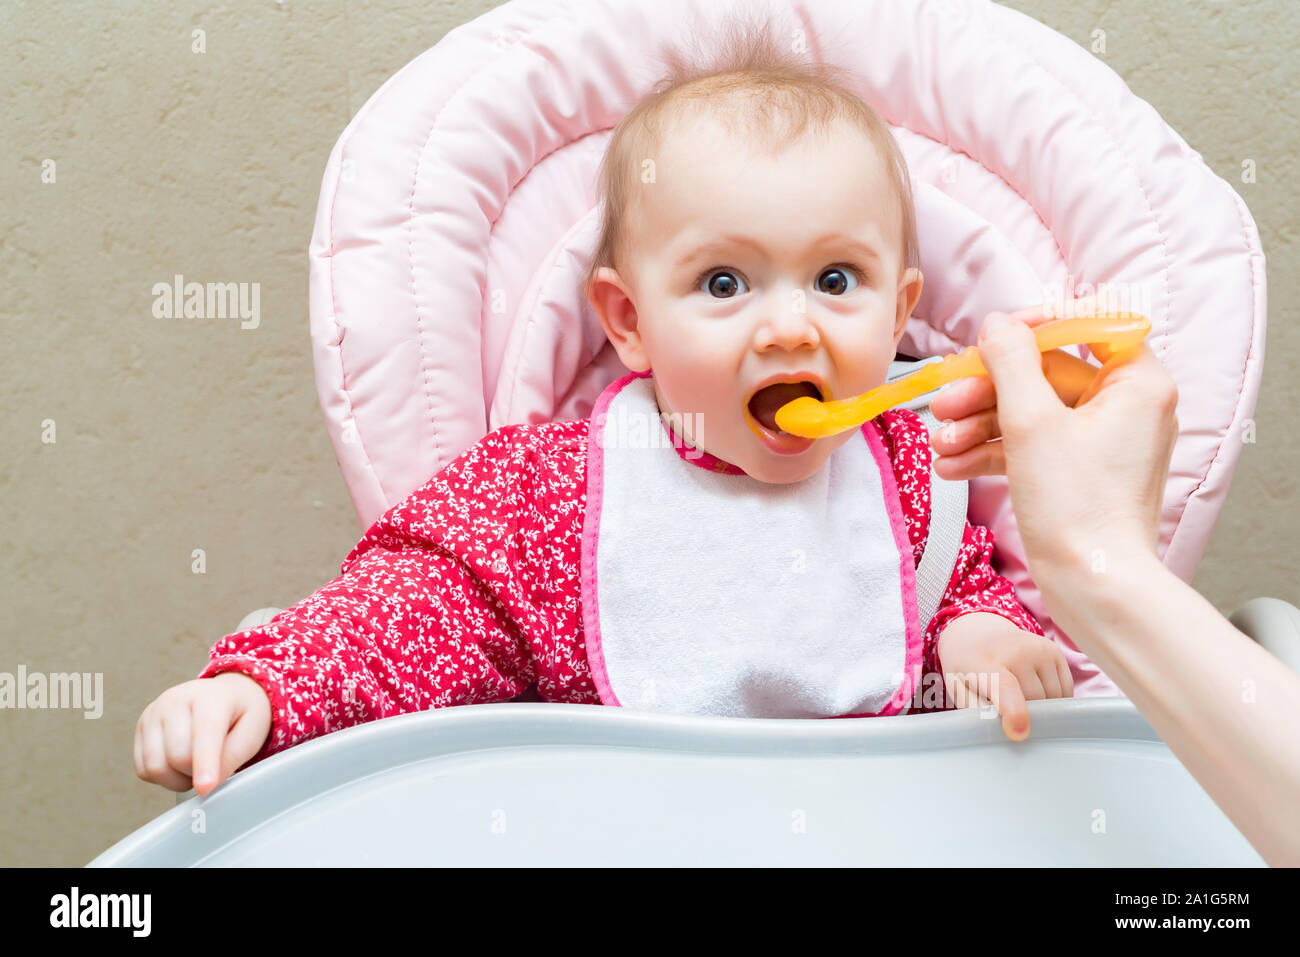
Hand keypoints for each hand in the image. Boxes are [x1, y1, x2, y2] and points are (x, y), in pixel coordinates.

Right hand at [134, 672, 271, 796]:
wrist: (224, 695)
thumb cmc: (239, 714)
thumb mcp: (252, 733)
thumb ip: (232, 757)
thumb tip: (206, 785)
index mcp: (210, 697)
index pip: (204, 734)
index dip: (205, 764)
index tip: (205, 787)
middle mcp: (176, 700)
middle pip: (178, 756)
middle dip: (196, 773)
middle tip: (212, 768)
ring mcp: (154, 712)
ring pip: (155, 766)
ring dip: (178, 779)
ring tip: (196, 766)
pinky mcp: (140, 728)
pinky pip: (143, 769)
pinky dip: (162, 777)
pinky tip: (178, 765)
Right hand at [927, 299, 1178, 573]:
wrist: (1094, 586)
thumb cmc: (1077, 506)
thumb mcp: (1031, 422)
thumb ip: (1011, 362)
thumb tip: (997, 324)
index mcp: (1136, 383)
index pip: (1089, 325)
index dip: (1036, 326)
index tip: (991, 338)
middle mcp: (1127, 407)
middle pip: (1045, 374)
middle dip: (986, 391)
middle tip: (944, 404)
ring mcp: (1102, 443)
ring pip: (1031, 413)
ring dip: (978, 426)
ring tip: (939, 445)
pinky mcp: (1079, 475)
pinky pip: (1032, 447)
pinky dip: (992, 453)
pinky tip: (951, 468)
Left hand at [936, 612, 1073, 740]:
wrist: (977, 634)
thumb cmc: (967, 670)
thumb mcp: (960, 692)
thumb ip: (979, 714)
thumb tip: (1007, 734)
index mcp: (984, 662)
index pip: (1005, 686)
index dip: (1015, 712)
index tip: (1018, 734)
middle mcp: (1016, 650)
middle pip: (1035, 701)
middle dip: (1026, 714)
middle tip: (1006, 708)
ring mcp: (1038, 649)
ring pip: (1054, 698)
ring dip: (1042, 708)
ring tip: (1017, 695)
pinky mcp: (1054, 651)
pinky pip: (1065, 690)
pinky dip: (1054, 699)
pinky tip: (1034, 692)